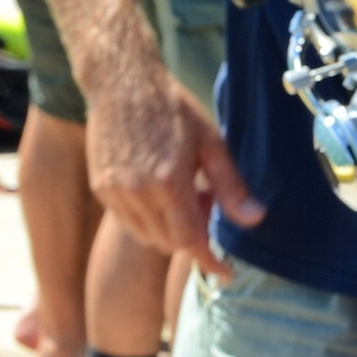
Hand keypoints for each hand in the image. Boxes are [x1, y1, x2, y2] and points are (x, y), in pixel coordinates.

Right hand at [85, 71, 263, 274]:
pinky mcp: (101, 188)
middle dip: (194, 236)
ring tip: (183, 191)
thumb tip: (255, 220)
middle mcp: (137, 193)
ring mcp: (115, 192)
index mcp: (169, 183)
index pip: (191, 241)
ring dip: (171, 229)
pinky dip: (150, 219)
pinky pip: (130, 222)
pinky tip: (159, 189)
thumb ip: (231, 187)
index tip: (226, 273)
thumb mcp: (212, 143)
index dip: (210, 262)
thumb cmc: (173, 109)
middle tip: (206, 200)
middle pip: (170, 243)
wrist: (120, 83)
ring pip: (149, 237)